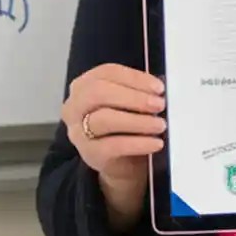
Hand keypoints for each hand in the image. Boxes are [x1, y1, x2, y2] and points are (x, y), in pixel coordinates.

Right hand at [61, 63, 166, 188]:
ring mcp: (78, 131)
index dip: (134, 78)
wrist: (122, 163)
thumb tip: (157, 90)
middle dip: (133, 97)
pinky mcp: (90, 153)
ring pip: (104, 119)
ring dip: (137, 120)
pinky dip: (138, 143)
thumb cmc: (125, 126)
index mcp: (84, 85)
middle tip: (159, 105)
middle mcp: (75, 105)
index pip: (107, 73)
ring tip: (160, 125)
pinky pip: (114, 146)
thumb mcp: (129, 104)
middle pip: (99, 92)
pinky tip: (156, 143)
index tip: (158, 87)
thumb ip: (139, 92)